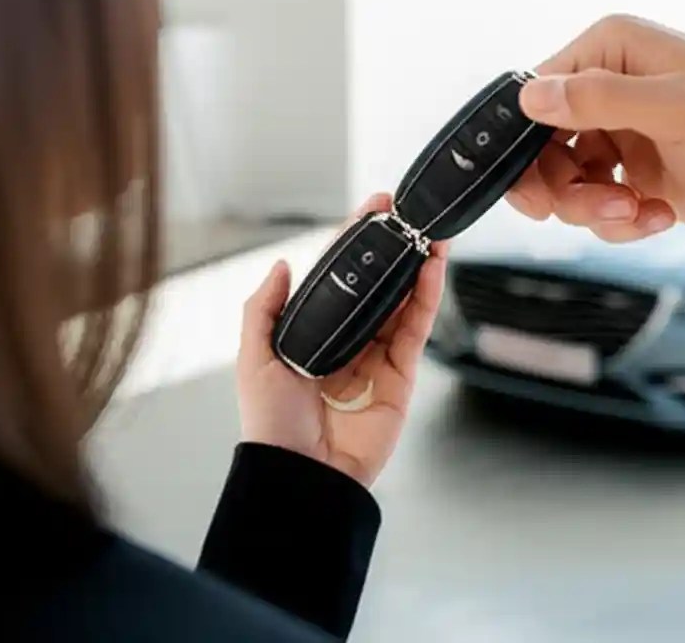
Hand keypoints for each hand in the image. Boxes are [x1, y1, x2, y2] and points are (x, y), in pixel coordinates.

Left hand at [235, 193, 448, 487]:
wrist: (301, 475)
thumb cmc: (270, 423)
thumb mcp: (254, 358)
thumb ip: (263, 308)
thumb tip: (281, 264)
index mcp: (310, 334)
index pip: (337, 279)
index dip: (354, 243)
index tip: (372, 209)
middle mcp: (345, 342)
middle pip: (375, 286)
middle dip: (392, 248)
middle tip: (407, 212)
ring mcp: (376, 360)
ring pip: (402, 303)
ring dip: (417, 266)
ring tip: (430, 232)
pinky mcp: (401, 379)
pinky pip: (415, 331)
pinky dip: (426, 299)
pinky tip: (431, 270)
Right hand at [507, 14, 684, 262]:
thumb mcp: (680, 112)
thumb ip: (600, 98)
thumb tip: (530, 96)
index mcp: (620, 50)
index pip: (537, 90)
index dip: (525, 139)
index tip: (535, 183)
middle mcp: (617, 87)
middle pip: (539, 142)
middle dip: (559, 184)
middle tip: (582, 208)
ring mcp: (627, 134)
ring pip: (563, 180)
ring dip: (591, 208)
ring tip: (638, 212)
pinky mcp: (640, 176)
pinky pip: (594, 205)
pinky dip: (617, 221)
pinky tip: (659, 216)